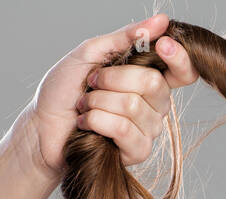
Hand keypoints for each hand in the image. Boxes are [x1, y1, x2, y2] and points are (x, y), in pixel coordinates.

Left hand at [17, 13, 197, 178]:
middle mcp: (155, 105)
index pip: (184, 72)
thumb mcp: (92, 52)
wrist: (42, 125)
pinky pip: (123, 128)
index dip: (180, 58)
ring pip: (133, 106)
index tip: (162, 44)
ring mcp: (149, 129)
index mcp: (149, 79)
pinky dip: (96, 121)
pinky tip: (87, 125)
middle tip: (92, 83)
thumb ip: (126, 38)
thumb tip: (161, 21)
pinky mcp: (138, 151)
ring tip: (86, 106)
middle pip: (154, 84)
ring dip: (97, 101)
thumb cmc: (65, 89)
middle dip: (112, 78)